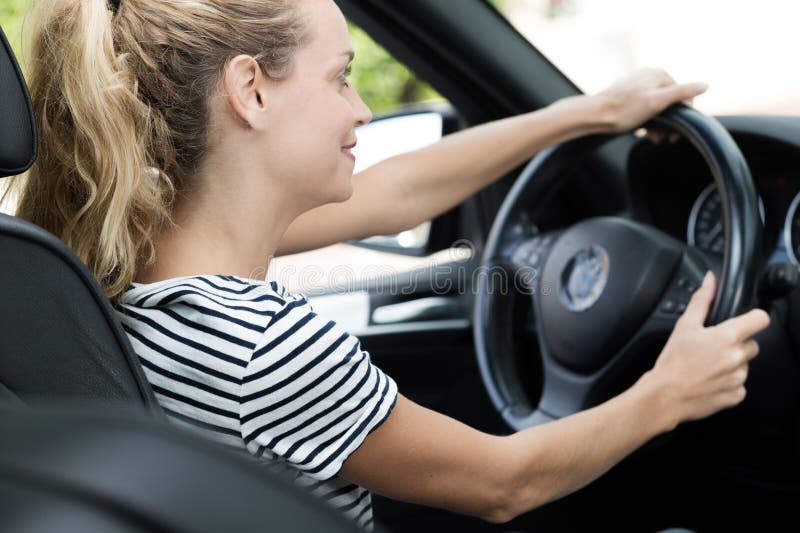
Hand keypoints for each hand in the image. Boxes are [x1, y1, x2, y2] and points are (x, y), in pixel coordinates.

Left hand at [593, 67, 708, 134]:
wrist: (593, 115)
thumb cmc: (624, 110)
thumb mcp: (656, 102)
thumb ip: (681, 93)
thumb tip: (705, 85)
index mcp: (658, 74)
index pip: (682, 95)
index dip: (681, 116)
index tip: (674, 135)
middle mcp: (648, 75)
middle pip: (668, 101)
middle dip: (667, 122)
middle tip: (661, 139)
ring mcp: (637, 83)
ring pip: (656, 106)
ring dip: (657, 124)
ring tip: (651, 137)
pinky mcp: (626, 93)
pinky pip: (643, 107)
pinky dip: (645, 120)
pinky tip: (641, 130)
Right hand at [640, 272, 769, 430]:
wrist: (665, 396)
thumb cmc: (672, 362)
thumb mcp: (684, 325)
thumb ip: (702, 300)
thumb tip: (711, 281)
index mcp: (727, 337)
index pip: (761, 319)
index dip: (753, 318)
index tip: (743, 322)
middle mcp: (737, 357)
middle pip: (752, 343)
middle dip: (736, 344)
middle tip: (712, 348)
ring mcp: (739, 378)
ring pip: (744, 364)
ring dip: (731, 364)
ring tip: (707, 366)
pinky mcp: (736, 395)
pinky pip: (739, 384)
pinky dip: (728, 382)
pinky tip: (709, 380)